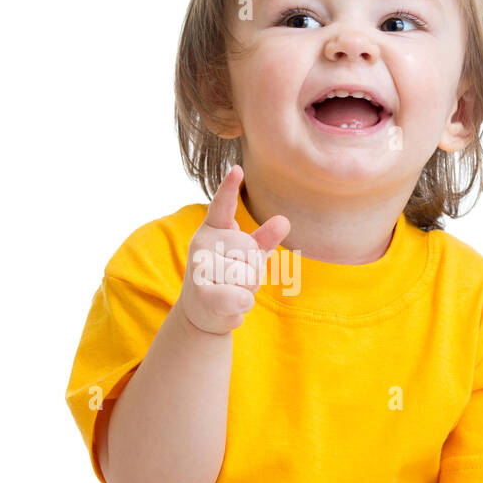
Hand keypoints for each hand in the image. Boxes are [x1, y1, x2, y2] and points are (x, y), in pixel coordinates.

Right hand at [178, 164, 289, 334]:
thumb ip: (265, 239)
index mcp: (215, 229)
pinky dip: (243, 303)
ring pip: (248, 275)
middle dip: (252, 271)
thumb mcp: (249, 256)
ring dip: (247, 289)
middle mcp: (203, 243)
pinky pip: (241, 296)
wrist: (203, 313)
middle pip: (252, 252)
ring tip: (230, 290)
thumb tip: (284, 219)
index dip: (229, 188)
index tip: (237, 169)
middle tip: (234, 279)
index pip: (222, 206)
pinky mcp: (202, 293)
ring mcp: (199, 267)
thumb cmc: (228, 278)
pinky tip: (231, 305)